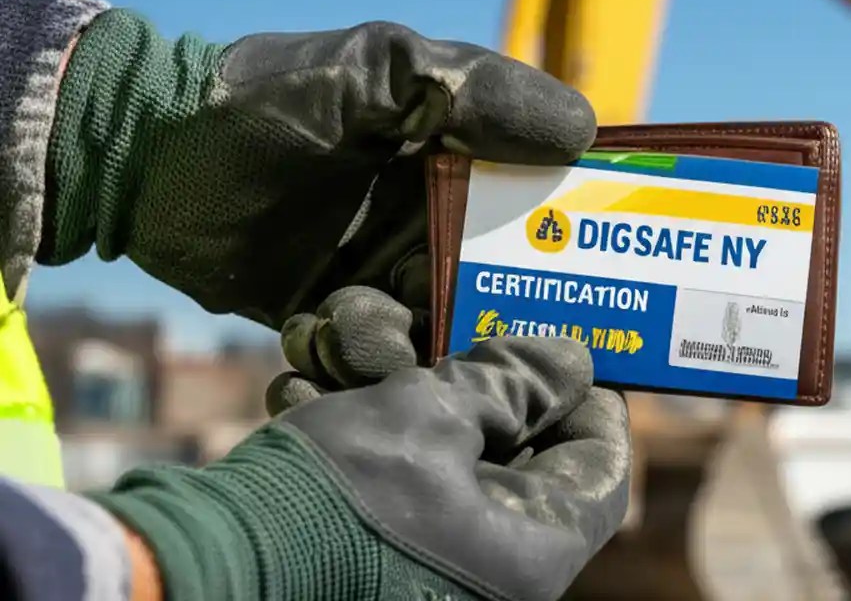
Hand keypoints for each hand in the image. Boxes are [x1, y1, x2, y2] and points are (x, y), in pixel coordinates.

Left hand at [43, 10, 595, 327]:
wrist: (149, 157)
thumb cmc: (267, 98)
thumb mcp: (375, 70)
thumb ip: (472, 90)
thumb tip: (583, 130)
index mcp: (467, 169)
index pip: (550, 218)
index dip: (579, 261)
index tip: (593, 302)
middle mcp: (441, 229)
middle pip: (508, 299)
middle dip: (503, 335)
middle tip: (477, 346)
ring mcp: (389, 280)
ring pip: (441, 344)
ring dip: (412, 351)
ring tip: (351, 315)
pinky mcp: (339, 322)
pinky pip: (374, 366)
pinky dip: (355, 367)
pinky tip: (313, 336)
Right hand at [94, 287, 629, 600]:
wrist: (201, 563)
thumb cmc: (328, 497)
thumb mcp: (428, 418)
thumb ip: (509, 385)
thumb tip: (572, 361)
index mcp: (529, 552)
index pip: (599, 469)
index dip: (590, 401)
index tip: (566, 349)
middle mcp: (488, 569)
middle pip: (516, 454)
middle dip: (473, 380)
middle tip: (448, 331)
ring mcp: (428, 563)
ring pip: (441, 456)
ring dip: (400, 392)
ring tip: (350, 347)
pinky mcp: (373, 552)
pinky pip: (391, 481)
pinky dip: (361, 431)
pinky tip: (311, 386)